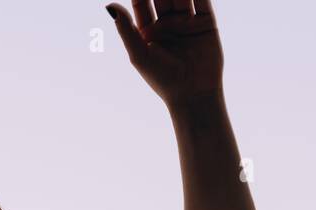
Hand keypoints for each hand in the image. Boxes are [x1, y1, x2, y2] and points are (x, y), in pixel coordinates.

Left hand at [106, 1, 223, 112]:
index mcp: (147, 31)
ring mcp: (186, 23)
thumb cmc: (161, 79)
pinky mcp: (206, 24)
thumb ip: (125, 28)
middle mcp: (166, 25)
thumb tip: (109, 4)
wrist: (193, 95)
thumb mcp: (138, 53)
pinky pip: (202, 0)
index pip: (142, 1)